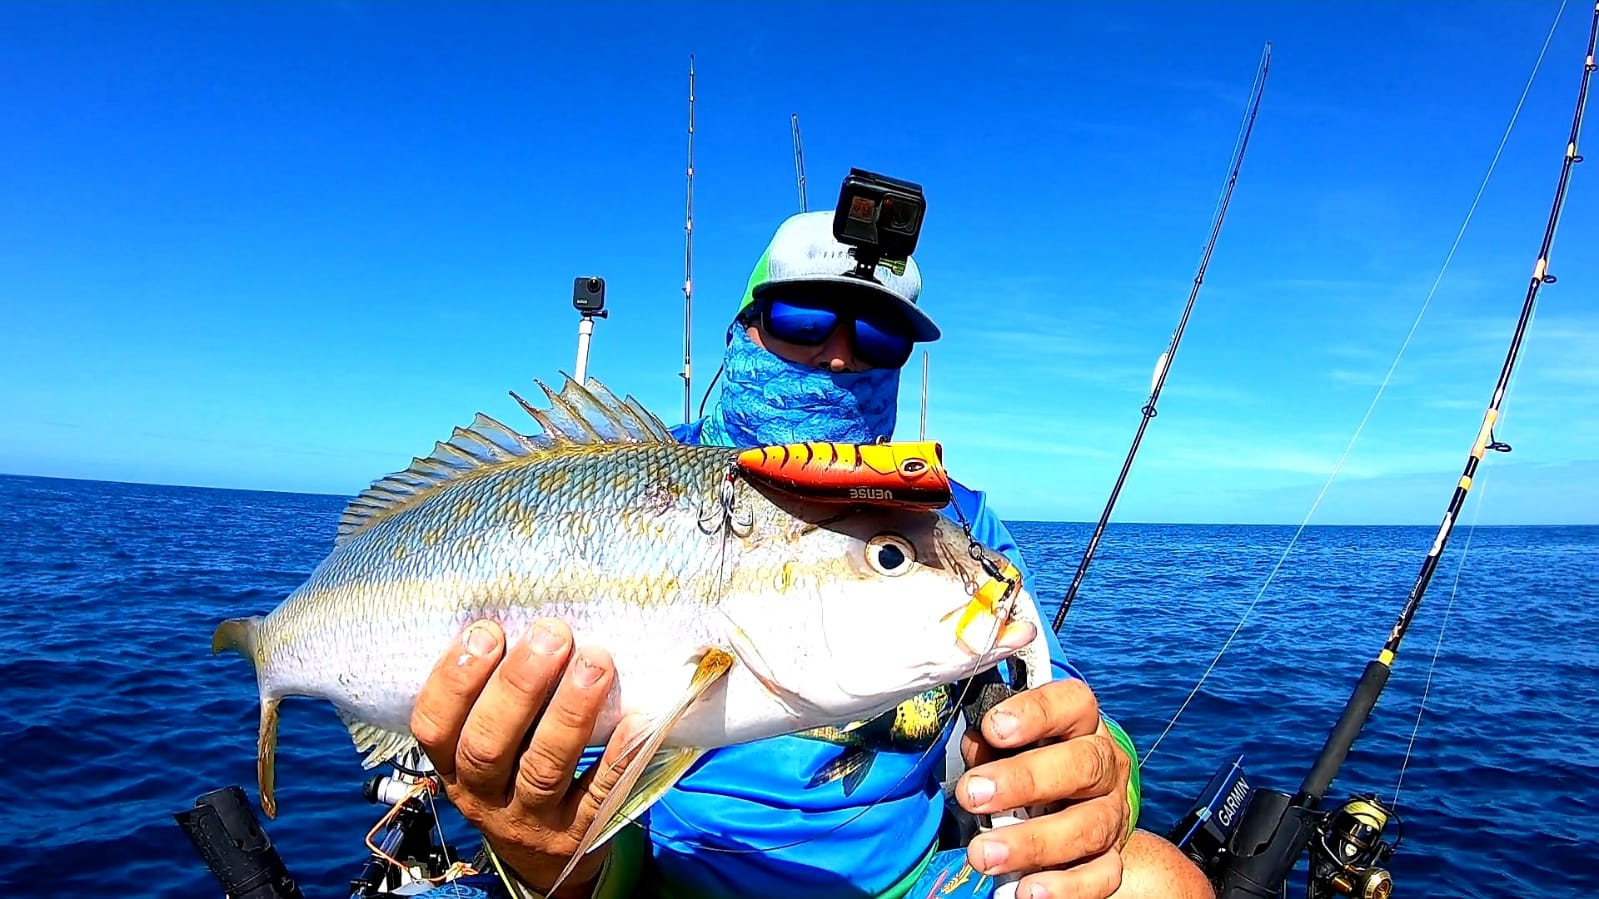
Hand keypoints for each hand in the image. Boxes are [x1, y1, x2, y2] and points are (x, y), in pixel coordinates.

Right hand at [410, 617, 639, 898]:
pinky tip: (637, 720)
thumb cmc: (515, 774)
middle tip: (552, 634)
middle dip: (518, 686)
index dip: (454, 679)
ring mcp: (533, 819)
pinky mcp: (580, 834)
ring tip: (596, 661)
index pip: (434, 727)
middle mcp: (485, 796)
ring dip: (569, 711)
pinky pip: (599, 795)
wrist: (546, 859)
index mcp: (452, 765)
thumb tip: (521, 614)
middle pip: (489, 746)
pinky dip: (617, 757)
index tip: (486, 631)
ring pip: (543, 767)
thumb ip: (493, 696)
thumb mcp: (488, 744)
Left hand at [955, 678, 1131, 898]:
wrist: (1072, 803)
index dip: (1035, 712)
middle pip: (1082, 766)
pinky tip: (1027, 892)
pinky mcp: (1112, 857)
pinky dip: (1064, 887)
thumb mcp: (1010, 744)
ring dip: (1032, 843)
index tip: (993, 727)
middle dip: (1024, 781)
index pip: (1073, 704)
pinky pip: (1101, 875)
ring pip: (1088, 826)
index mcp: (1081, 724)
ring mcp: (1112, 813)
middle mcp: (1105, 765)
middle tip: (972, 794)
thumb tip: (975, 746)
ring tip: (983, 855)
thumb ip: (992, 743)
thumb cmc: (1029, 761)